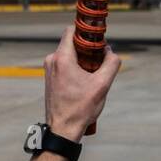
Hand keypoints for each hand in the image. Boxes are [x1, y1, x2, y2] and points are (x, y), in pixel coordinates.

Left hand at [43, 24, 121, 140]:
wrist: (62, 129)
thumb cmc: (80, 108)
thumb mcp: (102, 85)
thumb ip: (111, 64)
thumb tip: (111, 52)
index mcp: (62, 58)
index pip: (71, 31)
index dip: (86, 31)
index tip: (98, 38)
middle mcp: (52, 61)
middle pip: (72, 43)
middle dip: (87, 49)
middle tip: (100, 60)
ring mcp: (49, 70)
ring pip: (69, 55)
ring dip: (82, 60)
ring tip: (93, 75)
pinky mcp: (50, 79)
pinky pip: (64, 65)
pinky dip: (76, 68)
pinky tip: (84, 83)